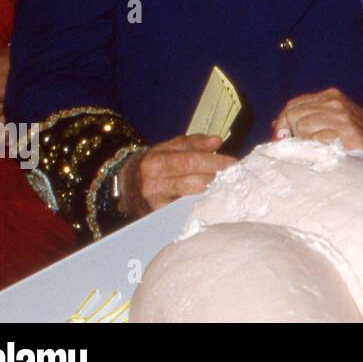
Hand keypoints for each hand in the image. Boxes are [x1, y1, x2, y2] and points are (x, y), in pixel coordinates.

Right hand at [117, 135, 235, 216]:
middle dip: (219, 179)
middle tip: (238, 177)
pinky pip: (187, 213)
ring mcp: (156, 206)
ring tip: (230, 188)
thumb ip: (193, 143)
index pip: (191, 161)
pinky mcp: (160, 220)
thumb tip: (218, 141)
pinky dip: (203, 206)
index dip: (215, 162)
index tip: (235, 163)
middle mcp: (154, 184)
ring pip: (193, 200)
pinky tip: (215, 202)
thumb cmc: (152, 164)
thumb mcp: (167, 148)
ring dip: (214, 193)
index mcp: (156, 162)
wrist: (124, 187)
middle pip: (195, 182)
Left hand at [274, 87, 362, 157]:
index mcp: (331, 97)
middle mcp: (335, 103)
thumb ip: (311, 118)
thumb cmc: (360, 135)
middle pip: (294, 115)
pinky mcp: (346, 136)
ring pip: (302, 128)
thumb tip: (277, 127)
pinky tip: (324, 154)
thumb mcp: (337, 118)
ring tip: (316, 151)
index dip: (283, 123)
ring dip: (303, 142)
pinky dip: (314, 150)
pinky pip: (315, 141)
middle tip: (299, 148)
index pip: (294, 105)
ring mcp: (341, 119)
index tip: (282, 138)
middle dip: (291, 133)